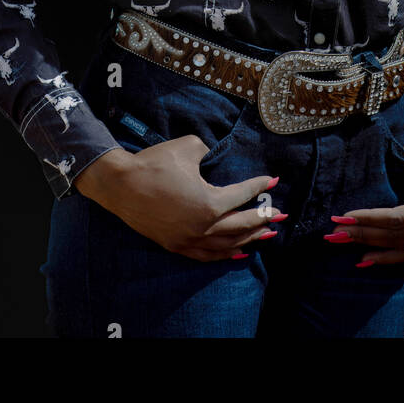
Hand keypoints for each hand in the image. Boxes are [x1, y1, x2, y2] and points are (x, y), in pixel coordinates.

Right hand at [74, 135, 285, 261]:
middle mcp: (202, 226)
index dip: (259, 186)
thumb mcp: (188, 147)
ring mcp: (189, 239)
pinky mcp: (176, 245)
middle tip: (282, 216)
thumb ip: (208, 150)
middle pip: (241, 226)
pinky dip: (226, 255)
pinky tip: (239, 252)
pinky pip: (207, 255)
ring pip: (227, 245)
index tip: (273, 181)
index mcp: (208, 202)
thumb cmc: (154, 163)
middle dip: (264, 220)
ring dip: (249, 240)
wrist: (121, 185)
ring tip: (267, 235)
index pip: (241, 195)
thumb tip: (214, 155)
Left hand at [324, 138, 403, 266]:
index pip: (393, 218)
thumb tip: (367, 160)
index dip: (366, 218)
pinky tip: (366, 260)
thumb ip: (395, 156)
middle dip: (360, 233)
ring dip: (368, 246)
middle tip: (333, 233)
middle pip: (391, 236)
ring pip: (396, 247)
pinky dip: (386, 258)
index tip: (342, 217)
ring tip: (343, 244)